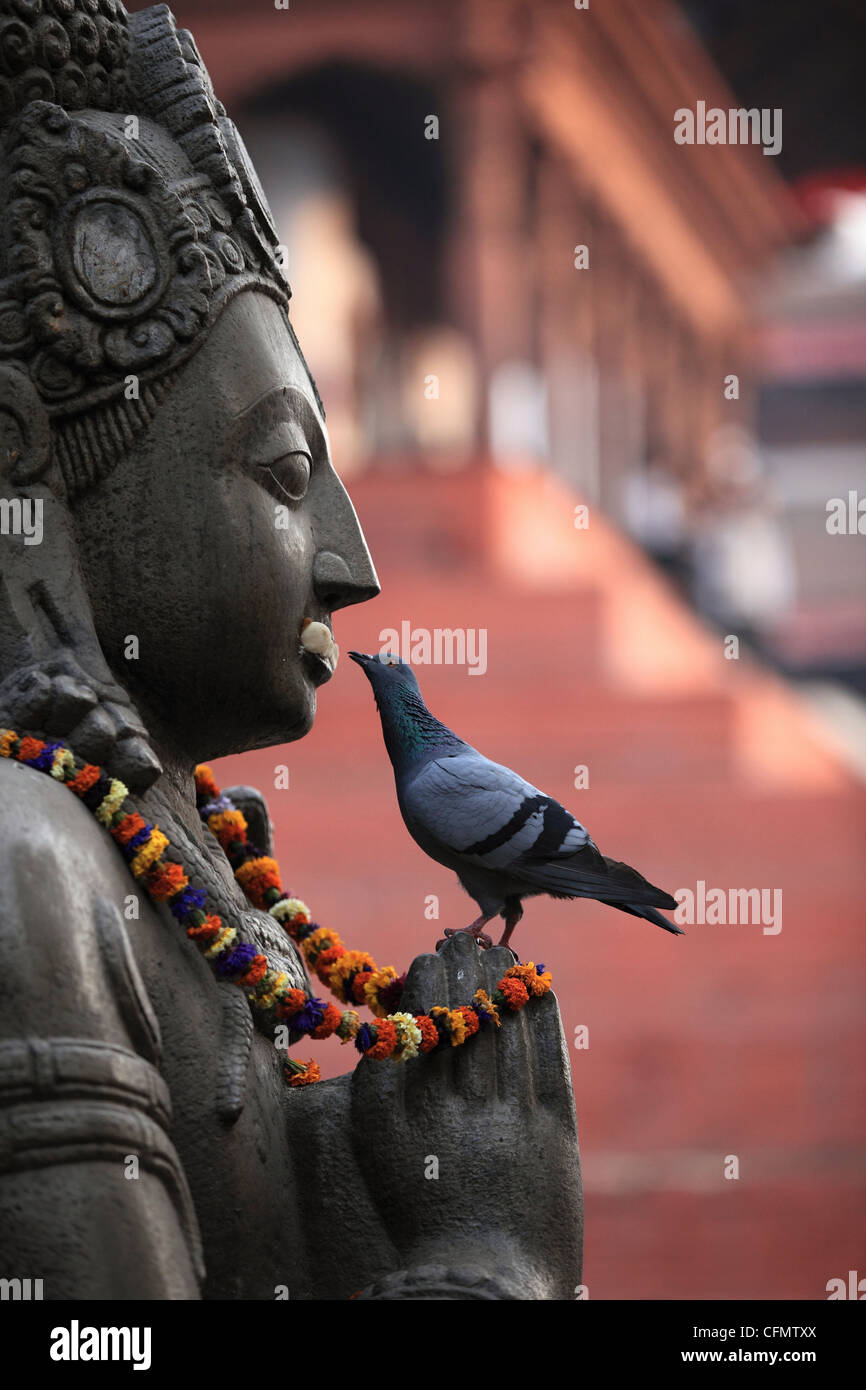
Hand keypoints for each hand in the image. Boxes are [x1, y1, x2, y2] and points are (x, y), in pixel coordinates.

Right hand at [346, 931, 582, 1298]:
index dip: (423, 983)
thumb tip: (400, 1017)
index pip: (410, 1025)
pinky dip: (543, 1016)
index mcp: (395, 1124)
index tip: (427, 960)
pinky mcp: (554, 1138)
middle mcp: (449, 1118)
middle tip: (463, 940)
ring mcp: (505, 1126)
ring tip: (496, 955)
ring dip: (501, 982)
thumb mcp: (384, 1152)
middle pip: (459, 1017)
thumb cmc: (425, 1210)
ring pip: (504, 1029)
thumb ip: (385, 1086)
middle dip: (462, 968)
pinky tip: (539, 988)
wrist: (484, 1282)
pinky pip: (549, 1058)